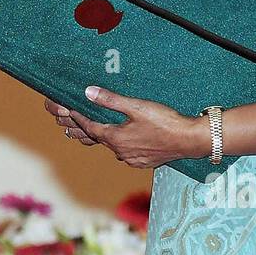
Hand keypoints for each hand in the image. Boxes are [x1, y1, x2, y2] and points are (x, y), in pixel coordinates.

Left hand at [43, 86, 204, 169]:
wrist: (189, 140)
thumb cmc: (165, 121)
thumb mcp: (136, 106)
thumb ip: (111, 100)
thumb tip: (88, 92)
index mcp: (116, 138)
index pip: (89, 127)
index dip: (77, 118)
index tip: (66, 110)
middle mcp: (120, 152)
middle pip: (95, 139)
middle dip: (81, 129)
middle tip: (66, 122)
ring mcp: (131, 159)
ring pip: (109, 147)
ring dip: (98, 138)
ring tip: (84, 132)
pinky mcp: (142, 161)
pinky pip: (122, 153)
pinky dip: (115, 145)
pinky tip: (118, 140)